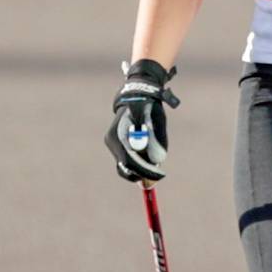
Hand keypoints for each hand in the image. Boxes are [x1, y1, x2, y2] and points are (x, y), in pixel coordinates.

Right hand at [105, 59, 179, 181]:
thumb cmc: (147, 106)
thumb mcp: (155, 119)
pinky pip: (129, 162)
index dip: (144, 170)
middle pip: (125, 167)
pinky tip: (151, 160)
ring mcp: (114, 145)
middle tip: (159, 176)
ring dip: (142, 170)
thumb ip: (156, 138)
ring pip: (127, 167)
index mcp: (117, 134)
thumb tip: (158, 160)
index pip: (128, 160)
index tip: (159, 174)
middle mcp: (112, 141)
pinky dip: (140, 165)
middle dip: (143, 173)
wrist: (138, 96)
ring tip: (157, 164)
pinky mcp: (119, 148)